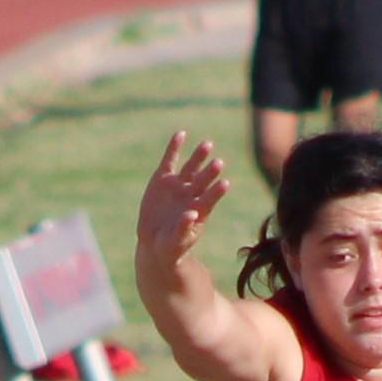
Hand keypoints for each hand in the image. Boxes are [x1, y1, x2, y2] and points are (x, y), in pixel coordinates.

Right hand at [137, 132, 227, 269]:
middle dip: (210, 172)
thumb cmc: (171, 246)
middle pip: (203, 181)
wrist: (156, 242)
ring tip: (208, 144)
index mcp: (199, 210)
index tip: (225, 184)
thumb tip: (191, 215)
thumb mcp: (176, 242)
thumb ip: (184, 229)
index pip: (210, 199)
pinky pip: (170, 160)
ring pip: (191, 168)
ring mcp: (179, 185)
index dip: (216, 192)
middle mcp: (192, 195)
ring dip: (198, 156)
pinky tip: (181, 134)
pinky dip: (174, 148)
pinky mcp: (163, 179)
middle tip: (219, 163)